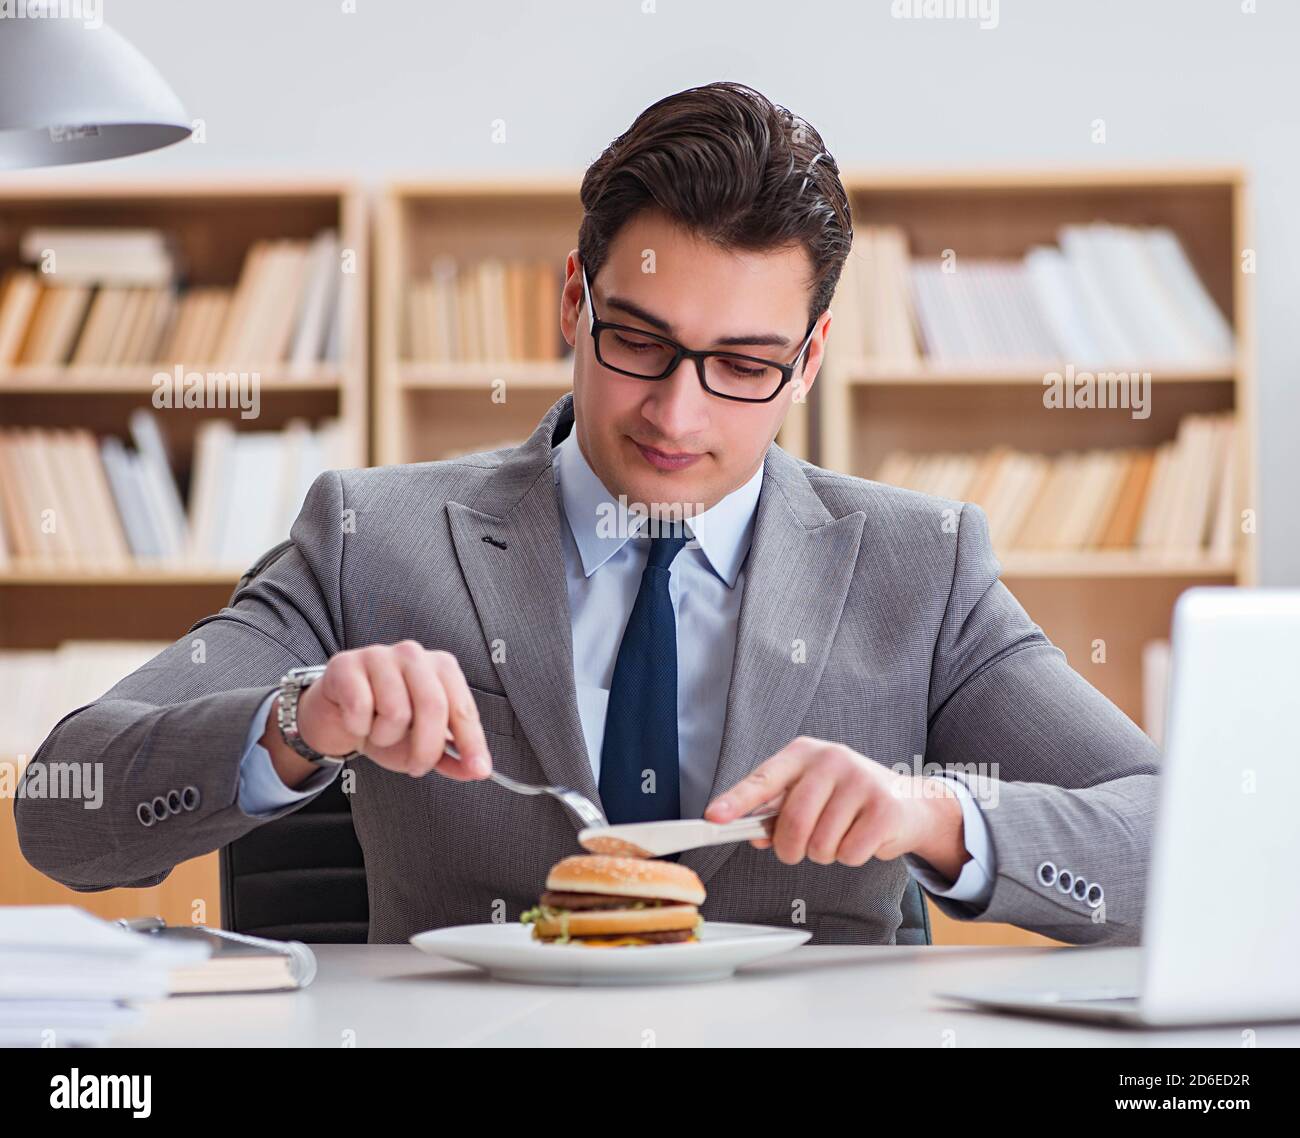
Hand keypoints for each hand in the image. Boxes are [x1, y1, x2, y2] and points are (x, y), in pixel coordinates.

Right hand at [290, 642, 491, 779]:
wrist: (337, 714)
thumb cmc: (384, 722)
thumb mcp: (421, 743)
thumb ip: (451, 757)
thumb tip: (477, 769)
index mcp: (442, 668)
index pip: (463, 707)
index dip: (472, 741)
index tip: (479, 769)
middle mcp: (414, 655)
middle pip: (433, 706)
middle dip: (427, 748)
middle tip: (417, 767)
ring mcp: (379, 655)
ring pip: (395, 711)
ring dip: (385, 737)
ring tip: (379, 732)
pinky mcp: (346, 665)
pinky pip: (359, 708)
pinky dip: (358, 727)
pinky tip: (357, 721)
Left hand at [703, 736, 967, 875]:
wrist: (907, 801)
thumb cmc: (847, 797)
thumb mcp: (809, 793)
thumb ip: (776, 811)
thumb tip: (752, 834)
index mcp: (802, 754)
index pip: (762, 780)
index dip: (735, 801)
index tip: (713, 817)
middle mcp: (831, 760)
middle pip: (792, 824)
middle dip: (791, 849)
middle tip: (801, 848)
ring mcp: (860, 781)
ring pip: (820, 844)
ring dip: (825, 854)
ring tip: (841, 834)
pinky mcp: (884, 808)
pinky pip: (849, 854)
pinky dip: (851, 857)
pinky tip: (862, 837)